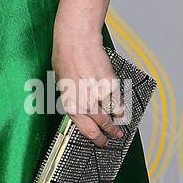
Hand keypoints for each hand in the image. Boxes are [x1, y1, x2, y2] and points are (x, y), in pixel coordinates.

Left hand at [51, 28, 125, 145]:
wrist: (77, 41)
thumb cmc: (65, 57)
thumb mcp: (61, 83)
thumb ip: (72, 98)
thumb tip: (78, 108)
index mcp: (71, 104)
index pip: (86, 130)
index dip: (95, 138)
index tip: (100, 141)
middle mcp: (86, 102)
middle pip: (102, 125)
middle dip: (108, 134)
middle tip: (113, 138)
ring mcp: (100, 95)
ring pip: (113, 115)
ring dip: (117, 123)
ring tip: (119, 128)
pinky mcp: (112, 85)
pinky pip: (119, 102)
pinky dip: (121, 108)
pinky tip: (122, 112)